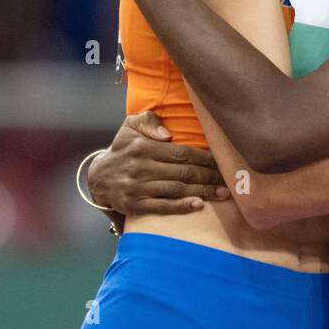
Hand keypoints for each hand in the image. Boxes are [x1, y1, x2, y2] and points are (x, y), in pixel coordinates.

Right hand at [88, 111, 228, 215]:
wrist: (98, 177)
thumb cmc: (122, 149)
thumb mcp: (130, 126)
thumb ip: (150, 122)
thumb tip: (168, 135)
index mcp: (145, 147)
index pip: (183, 153)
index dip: (206, 158)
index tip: (224, 161)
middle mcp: (142, 167)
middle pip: (184, 172)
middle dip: (210, 176)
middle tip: (230, 180)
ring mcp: (139, 188)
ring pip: (178, 189)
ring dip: (203, 192)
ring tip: (223, 193)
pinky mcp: (136, 205)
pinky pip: (163, 206)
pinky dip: (182, 206)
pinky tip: (199, 205)